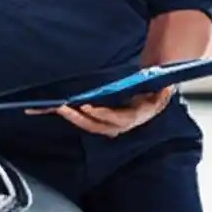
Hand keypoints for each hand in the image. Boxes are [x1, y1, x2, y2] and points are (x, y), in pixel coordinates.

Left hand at [27, 86, 174, 137]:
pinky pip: (79, 119)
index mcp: (133, 117)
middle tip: (61, 106)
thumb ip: (162, 90)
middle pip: (94, 124)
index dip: (102, 114)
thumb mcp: (162, 90)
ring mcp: (105, 123)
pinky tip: (45, 108)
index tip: (88, 107)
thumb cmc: (153, 89)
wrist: (152, 94)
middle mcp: (118, 124)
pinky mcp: (95, 119)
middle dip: (77, 116)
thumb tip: (166, 87)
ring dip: (68, 116)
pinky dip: (64, 113)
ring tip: (52, 105)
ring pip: (84, 123)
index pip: (116, 118)